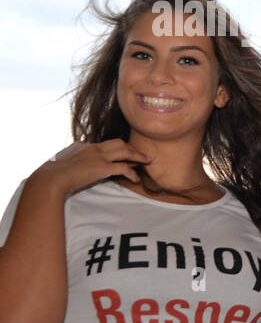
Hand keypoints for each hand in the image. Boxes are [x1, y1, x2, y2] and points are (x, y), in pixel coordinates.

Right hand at [30, 140, 150, 197]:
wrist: (52, 178)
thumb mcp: (69, 164)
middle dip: (133, 149)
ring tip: (147, 162)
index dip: (121, 149)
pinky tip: (136, 179)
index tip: (129, 154)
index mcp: (87, 147)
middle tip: (143, 156)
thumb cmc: (56, 175)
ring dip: (138, 156)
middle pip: (119, 143)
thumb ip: (78, 163)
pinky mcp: (101, 168)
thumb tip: (81, 169)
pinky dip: (132, 173)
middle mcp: (94, 149)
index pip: (108, 144)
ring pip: (125, 151)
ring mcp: (99, 157)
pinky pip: (123, 168)